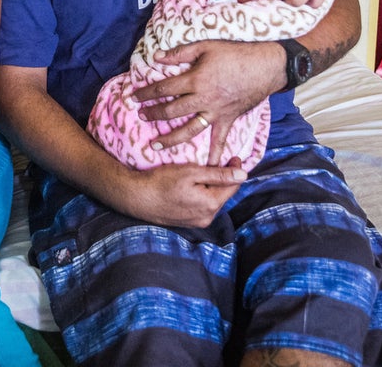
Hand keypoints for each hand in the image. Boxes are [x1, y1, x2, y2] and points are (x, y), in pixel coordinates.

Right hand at [117, 160, 245, 227]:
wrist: (137, 198)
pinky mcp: (188, 223)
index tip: (235, 157)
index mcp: (211, 204)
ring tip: (204, 173)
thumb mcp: (191, 172)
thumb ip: (219, 174)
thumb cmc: (162, 181)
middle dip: (223, 179)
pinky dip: (202, 195)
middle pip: (223, 195)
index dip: (235, 170)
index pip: (233, 186)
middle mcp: (207, 217)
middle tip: (219, 162)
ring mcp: (197, 222)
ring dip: (212, 188)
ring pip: (212, 201)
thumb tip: (244, 175)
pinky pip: (202, 207)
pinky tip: (193, 186)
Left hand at [134, 40, 281, 164]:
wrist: (266, 66)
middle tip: (141, 117)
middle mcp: (203, 99)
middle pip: (172, 111)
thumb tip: (156, 57)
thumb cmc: (235, 53)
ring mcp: (215, 112)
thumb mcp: (205, 46)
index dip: (146, 93)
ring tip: (156, 145)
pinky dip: (215, 153)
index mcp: (195, 80)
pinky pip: (220, 139)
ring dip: (171, 138)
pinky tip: (208, 166)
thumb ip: (179, 52)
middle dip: (153, 114)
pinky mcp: (228, 119)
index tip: (133, 97)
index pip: (164, 89)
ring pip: (189, 130)